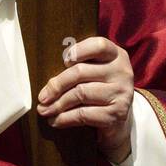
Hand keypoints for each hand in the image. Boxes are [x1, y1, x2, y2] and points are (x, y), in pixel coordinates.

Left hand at [36, 36, 134, 163]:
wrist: (119, 121)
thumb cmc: (100, 89)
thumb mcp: (96, 72)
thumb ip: (80, 65)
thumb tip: (49, 83)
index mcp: (116, 55)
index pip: (98, 45)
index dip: (78, 50)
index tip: (63, 62)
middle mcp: (122, 72)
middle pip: (81, 72)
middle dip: (57, 85)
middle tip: (42, 96)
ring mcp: (121, 93)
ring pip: (80, 93)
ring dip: (58, 104)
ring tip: (44, 110)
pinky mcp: (116, 114)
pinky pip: (84, 114)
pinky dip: (65, 118)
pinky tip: (55, 120)